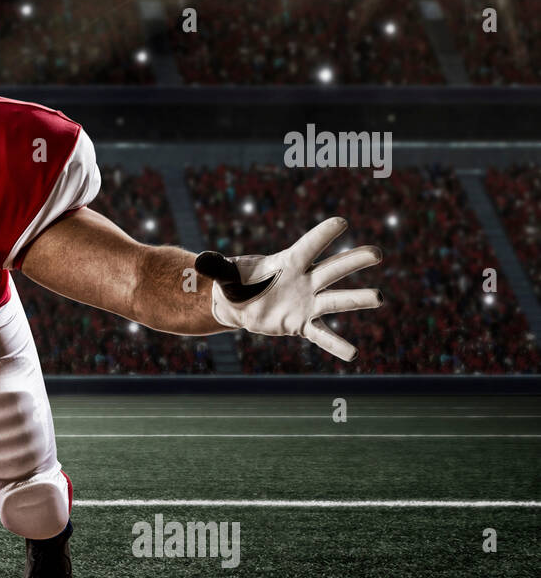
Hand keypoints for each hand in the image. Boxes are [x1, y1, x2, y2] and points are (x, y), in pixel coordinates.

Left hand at [195, 217, 381, 361]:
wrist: (238, 302)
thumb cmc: (237, 280)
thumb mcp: (224, 273)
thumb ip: (216, 267)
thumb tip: (197, 261)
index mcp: (288, 261)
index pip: (308, 245)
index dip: (323, 234)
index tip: (341, 222)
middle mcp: (305, 280)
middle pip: (332, 269)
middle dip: (353, 260)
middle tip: (376, 253)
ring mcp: (307, 302)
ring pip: (337, 300)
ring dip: (358, 299)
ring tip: (380, 297)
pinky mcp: (302, 323)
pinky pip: (322, 334)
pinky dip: (336, 344)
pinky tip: (353, 355)